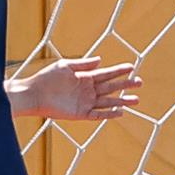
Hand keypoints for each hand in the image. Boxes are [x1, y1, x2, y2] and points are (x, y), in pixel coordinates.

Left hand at [7, 56, 141, 120]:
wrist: (34, 94)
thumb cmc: (47, 78)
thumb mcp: (65, 66)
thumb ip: (83, 64)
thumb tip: (100, 60)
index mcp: (86, 77)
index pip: (106, 73)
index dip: (119, 71)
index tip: (132, 67)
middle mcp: (88, 90)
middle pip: (111, 87)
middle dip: (125, 85)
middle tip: (140, 82)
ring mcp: (85, 102)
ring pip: (108, 102)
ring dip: (122, 101)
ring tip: (136, 99)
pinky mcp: (81, 114)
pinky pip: (98, 115)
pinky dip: (109, 114)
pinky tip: (120, 112)